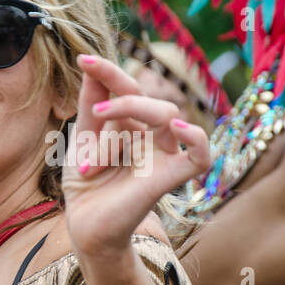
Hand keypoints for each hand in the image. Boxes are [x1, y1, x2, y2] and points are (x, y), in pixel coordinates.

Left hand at [63, 54, 210, 259]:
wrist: (85, 226)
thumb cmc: (86, 185)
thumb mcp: (83, 138)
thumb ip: (91, 102)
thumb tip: (91, 63)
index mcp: (133, 124)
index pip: (129, 87)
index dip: (110, 71)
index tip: (83, 58)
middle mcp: (153, 136)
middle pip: (146, 99)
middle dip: (115, 106)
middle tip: (91, 119)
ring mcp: (165, 155)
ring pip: (165, 116)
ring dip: (119, 132)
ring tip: (90, 162)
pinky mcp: (172, 177)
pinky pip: (201, 154)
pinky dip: (197, 138)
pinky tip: (179, 128)